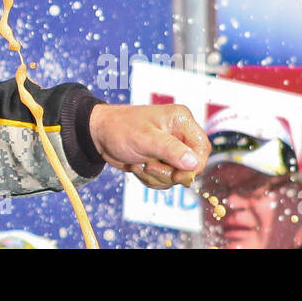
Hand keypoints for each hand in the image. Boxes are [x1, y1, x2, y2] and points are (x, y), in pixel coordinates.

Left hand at [89, 102, 209, 189]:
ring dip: (157, 177)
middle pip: (192, 166)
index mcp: (181, 120)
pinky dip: (151, 179)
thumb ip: (170, 150)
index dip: (193, 166)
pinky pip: (166, 180)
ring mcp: (171, 148)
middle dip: (169, 173)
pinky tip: (138, 166)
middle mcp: (180, 133)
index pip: (202, 148)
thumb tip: (194, 163)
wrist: (98, 135)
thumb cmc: (119, 128)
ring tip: (140, 163)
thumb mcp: (144, 139)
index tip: (176, 176)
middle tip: (149, 166)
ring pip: (178, 176)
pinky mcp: (162, 161)